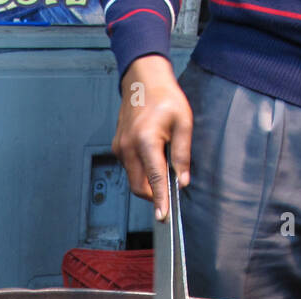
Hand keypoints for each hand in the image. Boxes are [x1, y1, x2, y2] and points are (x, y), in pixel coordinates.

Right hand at [111, 56, 192, 220]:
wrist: (142, 80)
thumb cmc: (164, 97)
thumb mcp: (183, 122)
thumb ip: (183, 154)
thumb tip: (183, 180)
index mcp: (146, 140)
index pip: (154, 178)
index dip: (160, 200)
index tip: (162, 216)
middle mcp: (128, 147)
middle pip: (139, 186)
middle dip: (153, 194)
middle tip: (168, 191)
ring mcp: (120, 148)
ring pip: (133, 179)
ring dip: (147, 181)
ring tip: (162, 162)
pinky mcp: (117, 147)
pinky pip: (129, 169)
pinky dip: (141, 171)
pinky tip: (152, 157)